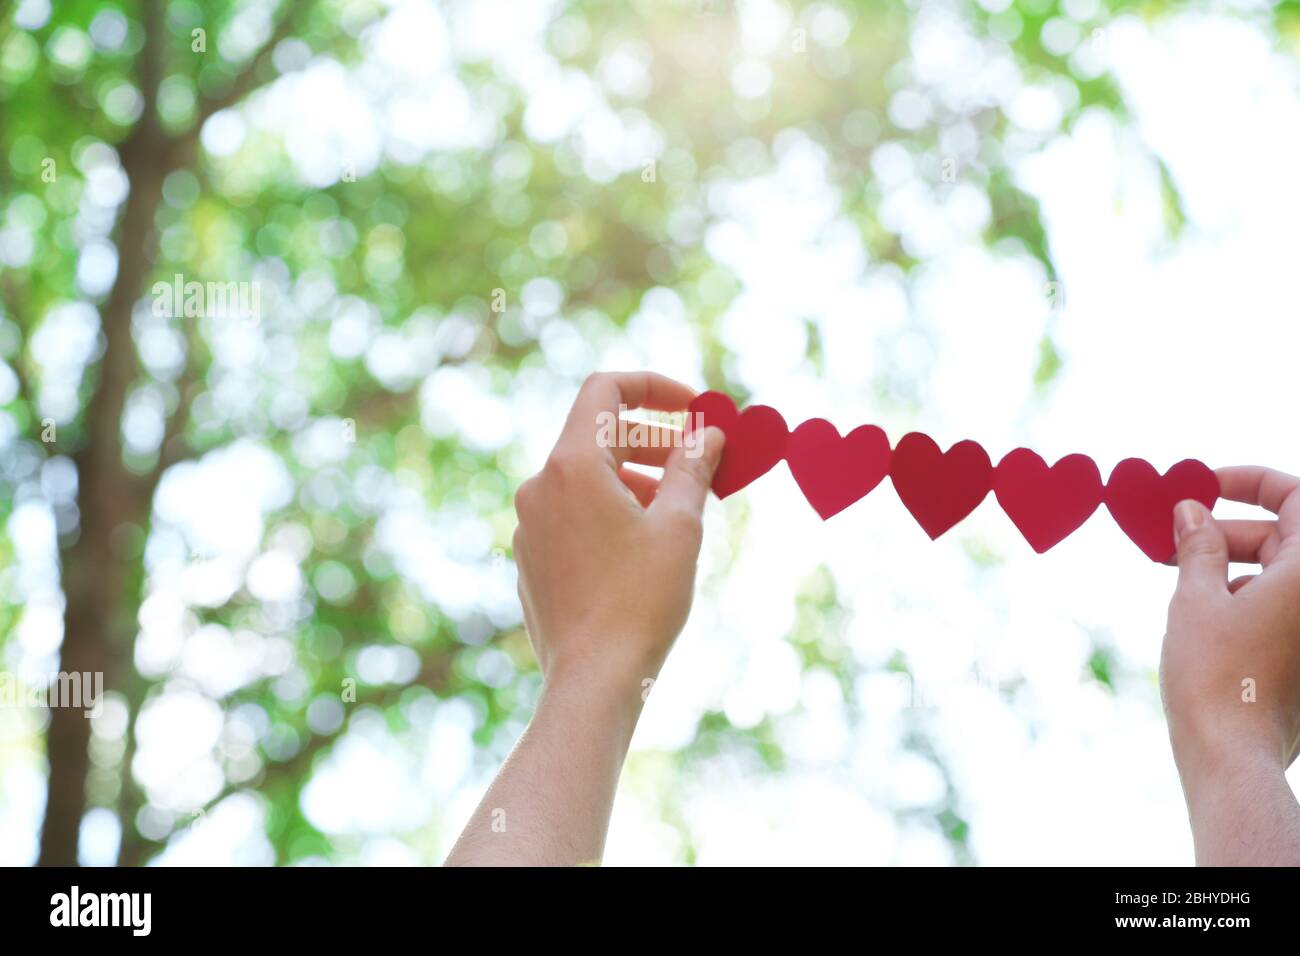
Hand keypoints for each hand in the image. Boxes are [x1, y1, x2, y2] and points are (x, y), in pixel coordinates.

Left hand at [513, 371, 724, 692]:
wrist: (593, 679)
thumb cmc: (640, 601)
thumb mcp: (679, 525)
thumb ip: (692, 468)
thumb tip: (706, 435)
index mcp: (572, 465)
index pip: (606, 390)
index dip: (655, 388)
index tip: (695, 410)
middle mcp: (540, 487)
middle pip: (600, 436)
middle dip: (656, 442)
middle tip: (703, 463)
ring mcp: (530, 524)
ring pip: (587, 479)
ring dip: (637, 480)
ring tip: (682, 512)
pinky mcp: (532, 558)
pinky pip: (573, 515)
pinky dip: (611, 512)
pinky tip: (646, 549)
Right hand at [1161, 466, 1299, 863]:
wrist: (1233, 757)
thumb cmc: (1214, 677)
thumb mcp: (1195, 599)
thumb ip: (1197, 546)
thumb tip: (1191, 509)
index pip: (1294, 496)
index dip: (1247, 480)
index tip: (1202, 485)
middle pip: (1281, 535)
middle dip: (1223, 529)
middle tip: (1169, 537)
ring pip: (1276, 572)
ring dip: (1226, 564)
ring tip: (1174, 577)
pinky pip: (1277, 606)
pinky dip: (1240, 596)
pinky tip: (1198, 615)